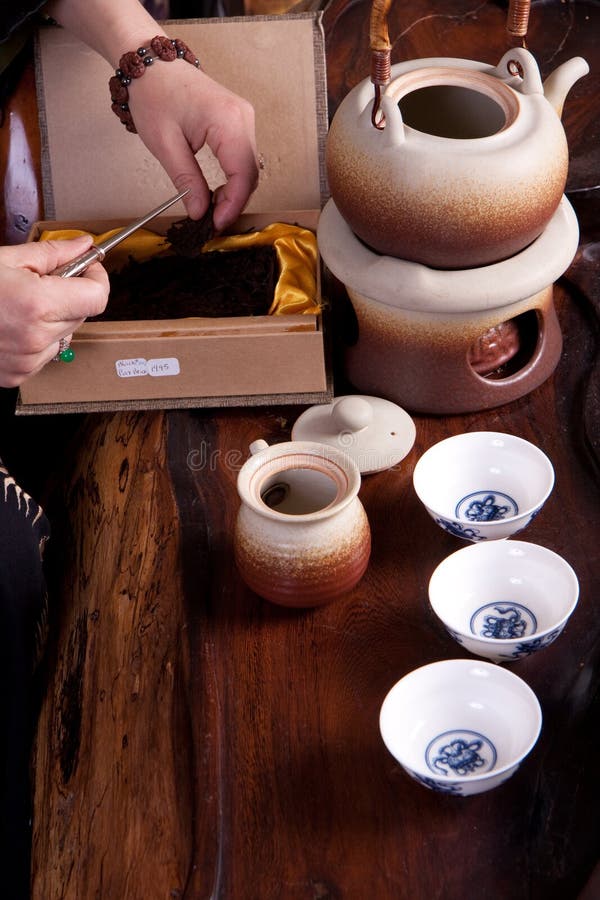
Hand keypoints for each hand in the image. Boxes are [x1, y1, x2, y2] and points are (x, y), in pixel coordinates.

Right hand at [0, 236, 108, 386]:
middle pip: (83, 314)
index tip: (88, 268)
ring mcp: (27, 361)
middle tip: (44, 282)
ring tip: (20, 306)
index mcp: (37, 305)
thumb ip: (53, 254)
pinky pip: (46, 354)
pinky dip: (38, 339)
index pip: (98, 297)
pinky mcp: (18, 376)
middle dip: (71, 295)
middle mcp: (36, 338)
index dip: (97, 278)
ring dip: (54, 319)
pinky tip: (12, 325)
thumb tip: (83, 245)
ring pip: (65, 335)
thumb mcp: (6, 260)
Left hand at [129, 63, 258, 229]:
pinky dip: (233, 178)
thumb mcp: (164, 144)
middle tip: (212, 221)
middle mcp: (242, 117)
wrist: (150, 64)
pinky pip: (243, 157)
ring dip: (234, 192)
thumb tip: (199, 210)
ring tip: (212, 208)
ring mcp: (243, 118)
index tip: (216, 223)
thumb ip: (186, 180)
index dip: (232, 204)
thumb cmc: (153, 94)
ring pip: (249, 168)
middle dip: (234, 201)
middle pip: (250, 173)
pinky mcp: (237, 121)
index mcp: (227, 120)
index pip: (243, 174)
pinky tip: (217, 190)